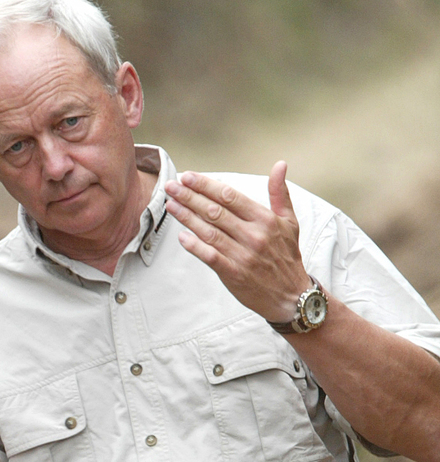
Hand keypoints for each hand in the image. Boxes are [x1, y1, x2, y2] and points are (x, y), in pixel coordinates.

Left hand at [164, 161, 308, 322]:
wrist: (291, 296)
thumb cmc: (287, 256)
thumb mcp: (290, 221)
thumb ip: (279, 193)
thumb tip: (280, 165)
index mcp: (265, 220)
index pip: (230, 196)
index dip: (206, 185)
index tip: (188, 176)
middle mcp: (253, 235)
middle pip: (215, 211)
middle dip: (190, 196)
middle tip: (171, 186)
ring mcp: (243, 255)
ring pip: (209, 232)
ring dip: (187, 217)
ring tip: (170, 205)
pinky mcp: (234, 274)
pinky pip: (211, 257)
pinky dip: (195, 246)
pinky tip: (181, 236)